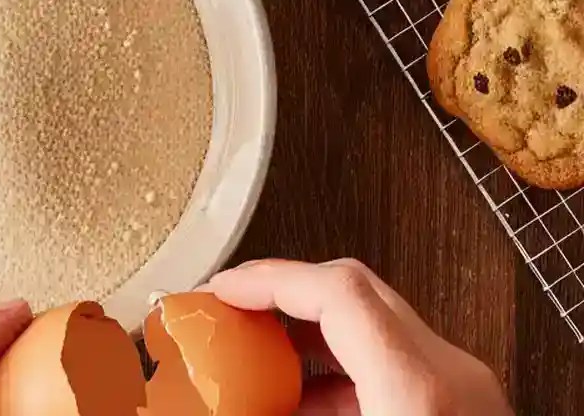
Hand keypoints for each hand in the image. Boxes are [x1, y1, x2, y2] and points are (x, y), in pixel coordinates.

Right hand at [208, 259, 512, 415]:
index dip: (266, 278)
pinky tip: (306, 402)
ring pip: (376, 322)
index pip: (336, 290)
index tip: (222, 289)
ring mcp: (465, 388)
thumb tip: (214, 403)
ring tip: (260, 361)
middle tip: (232, 309)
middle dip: (282, 291)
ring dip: (310, 331)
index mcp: (416, 390)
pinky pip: (397, 362)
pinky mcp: (467, 404)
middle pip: (356, 290)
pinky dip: (343, 367)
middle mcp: (450, 376)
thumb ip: (282, 411)